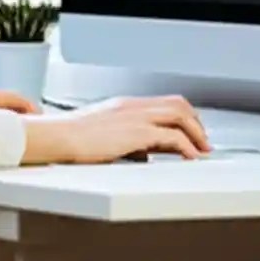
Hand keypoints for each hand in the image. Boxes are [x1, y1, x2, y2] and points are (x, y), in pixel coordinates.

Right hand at [22, 95, 209, 163]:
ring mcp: (135, 116)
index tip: (190, 131)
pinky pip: (173, 137)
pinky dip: (187, 147)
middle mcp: (133, 106)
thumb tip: (141, 152)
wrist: (57, 137)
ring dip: (196, 133)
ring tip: (202, 151)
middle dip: (195, 122)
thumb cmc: (69, 138)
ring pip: (180, 115)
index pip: (163, 102)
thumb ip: (123, 138)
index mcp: (124, 105)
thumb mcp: (101, 133)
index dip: (182, 116)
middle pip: (177, 104)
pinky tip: (190, 158)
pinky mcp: (137, 132)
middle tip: (203, 142)